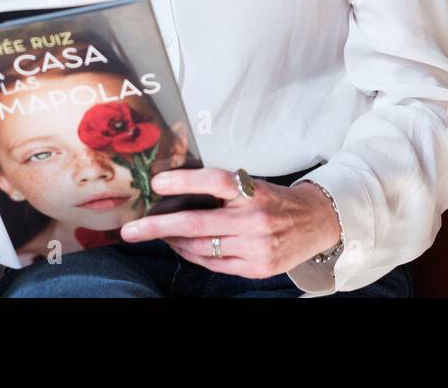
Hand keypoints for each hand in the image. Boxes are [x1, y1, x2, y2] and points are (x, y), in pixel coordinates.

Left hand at [118, 168, 340, 278]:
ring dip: (172, 241)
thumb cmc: (276, 198)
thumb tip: (174, 190)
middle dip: (158, 226)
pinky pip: (214, 263)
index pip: (214, 181)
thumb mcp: (254, 184)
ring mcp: (256, 247)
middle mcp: (255, 219)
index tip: (157, 183)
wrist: (316, 222)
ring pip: (201, 247)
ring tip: (154, 235)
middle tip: (130, 229)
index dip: (184, 180)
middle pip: (197, 222)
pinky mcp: (257, 267)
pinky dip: (192, 255)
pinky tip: (180, 246)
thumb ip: (222, 188)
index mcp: (254, 191)